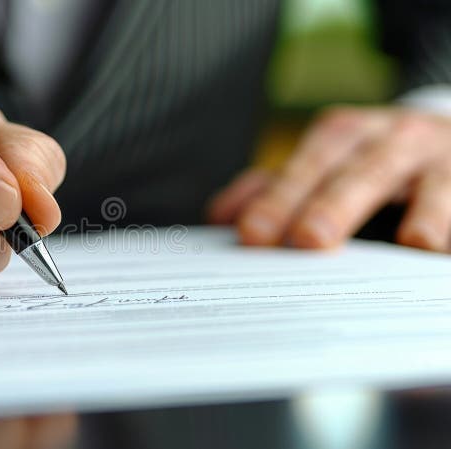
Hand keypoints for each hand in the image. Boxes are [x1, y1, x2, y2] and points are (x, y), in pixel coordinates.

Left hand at [209, 106, 450, 250]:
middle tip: (305, 240)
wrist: (448, 140)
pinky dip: (447, 219)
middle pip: (352, 171)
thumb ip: (275, 187)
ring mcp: (434, 159)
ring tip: (396, 240)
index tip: (252, 235)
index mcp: (343, 135)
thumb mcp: (326, 164)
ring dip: (405, 210)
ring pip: (418, 181)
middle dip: (326, 204)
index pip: (305, 166)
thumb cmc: (374, 161)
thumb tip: (221, 216)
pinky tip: (431, 244)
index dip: (279, 198)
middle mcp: (388, 138)